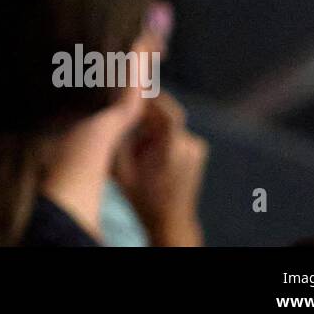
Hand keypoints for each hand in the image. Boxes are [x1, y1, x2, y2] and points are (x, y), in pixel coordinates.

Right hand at [112, 91, 207, 245]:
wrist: (170, 219)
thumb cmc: (142, 196)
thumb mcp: (120, 170)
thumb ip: (119, 139)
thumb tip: (115, 112)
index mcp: (173, 151)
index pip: (169, 113)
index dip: (152, 99)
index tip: (133, 94)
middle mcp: (190, 146)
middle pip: (167, 115)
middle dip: (147, 114)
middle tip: (128, 120)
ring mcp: (197, 148)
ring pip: (170, 123)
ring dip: (153, 126)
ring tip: (138, 145)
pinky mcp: (199, 150)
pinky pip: (176, 132)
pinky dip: (162, 135)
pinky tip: (150, 152)